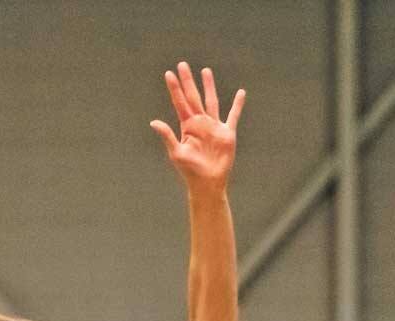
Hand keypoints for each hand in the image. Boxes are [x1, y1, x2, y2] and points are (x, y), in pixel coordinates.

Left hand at [150, 62, 244, 190]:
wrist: (208, 182)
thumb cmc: (190, 171)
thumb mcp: (176, 153)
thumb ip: (167, 136)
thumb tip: (154, 122)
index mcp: (187, 126)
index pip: (180, 102)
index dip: (175, 88)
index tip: (169, 74)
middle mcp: (200, 122)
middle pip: (193, 96)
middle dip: (188, 81)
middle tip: (182, 64)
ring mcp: (214, 126)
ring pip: (211, 101)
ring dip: (209, 86)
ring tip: (205, 71)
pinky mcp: (227, 133)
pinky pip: (233, 115)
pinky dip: (237, 105)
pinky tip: (240, 93)